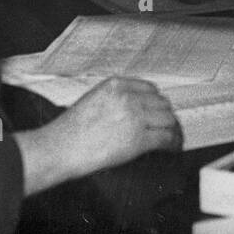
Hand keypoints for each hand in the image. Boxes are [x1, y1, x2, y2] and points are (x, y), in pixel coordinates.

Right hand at [15, 77, 181, 194]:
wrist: (60, 149)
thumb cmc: (69, 130)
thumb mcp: (92, 100)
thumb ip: (114, 98)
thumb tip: (136, 107)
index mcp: (116, 85)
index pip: (149, 88)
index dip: (156, 101)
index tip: (158, 110)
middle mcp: (129, 97)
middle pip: (161, 103)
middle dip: (164, 115)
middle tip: (166, 125)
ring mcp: (135, 117)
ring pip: (168, 119)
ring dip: (172, 128)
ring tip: (173, 137)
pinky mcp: (139, 139)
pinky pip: (166, 137)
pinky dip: (173, 143)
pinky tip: (173, 148)